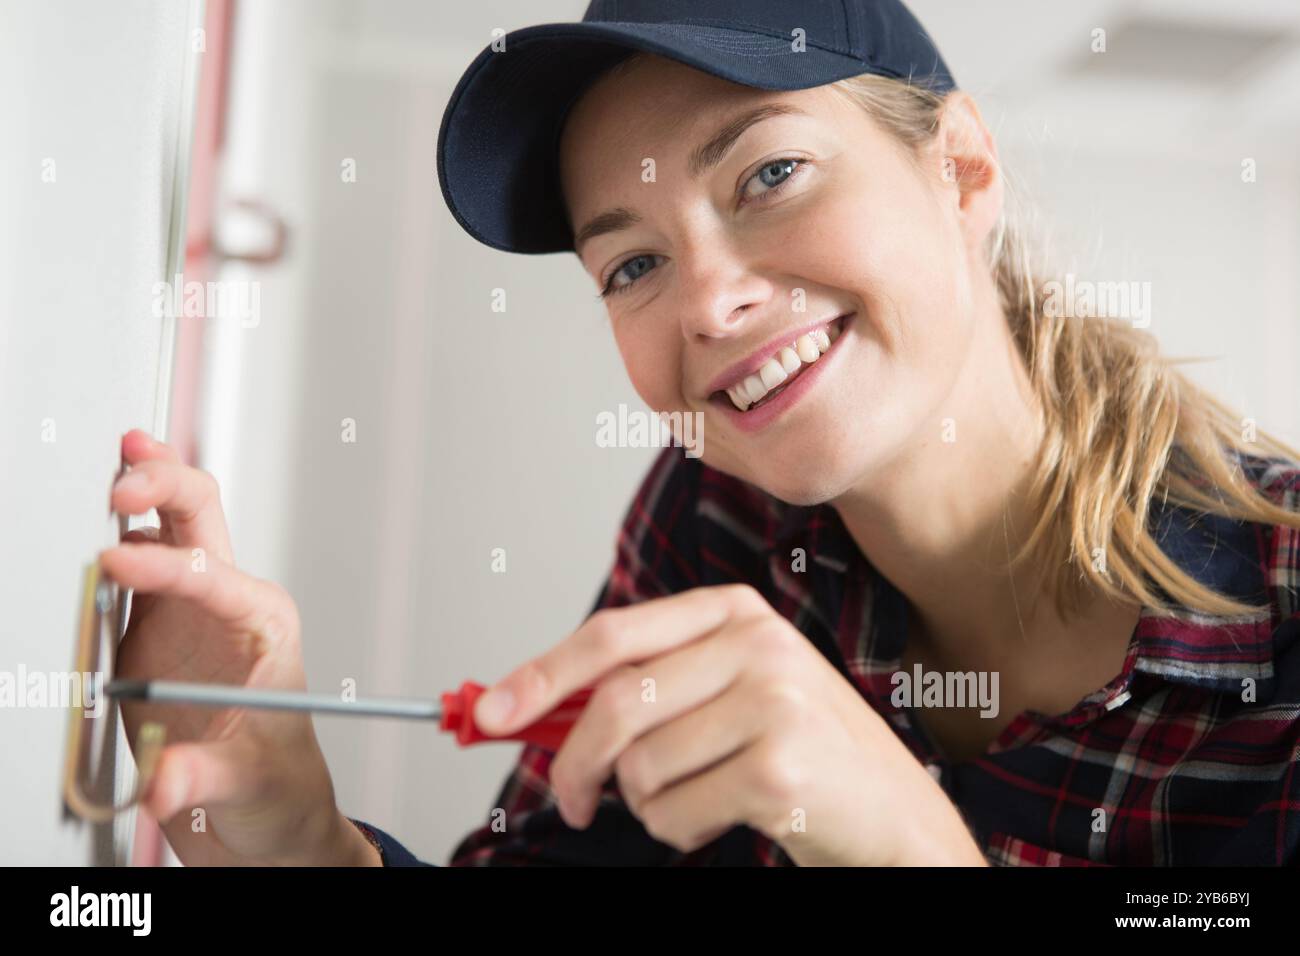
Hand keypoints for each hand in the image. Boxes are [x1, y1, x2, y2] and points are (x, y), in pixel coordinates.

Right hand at [99, 430, 375, 865]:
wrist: (265, 807)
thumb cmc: (276, 783)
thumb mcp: (247, 783)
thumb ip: (202, 777)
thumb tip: (162, 781)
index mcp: (262, 622)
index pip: (213, 577)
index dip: (164, 566)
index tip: (117, 565)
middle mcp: (226, 603)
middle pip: (199, 518)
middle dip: (164, 484)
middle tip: (122, 475)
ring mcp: (185, 609)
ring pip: (164, 525)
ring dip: (138, 488)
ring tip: (107, 461)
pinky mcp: (148, 628)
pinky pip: (128, 564)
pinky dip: (106, 531)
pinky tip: (85, 513)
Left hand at [473, 584, 986, 865]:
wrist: (894, 815)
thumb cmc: (800, 753)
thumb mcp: (727, 695)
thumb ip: (647, 688)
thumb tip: (532, 709)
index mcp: (735, 612)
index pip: (612, 634)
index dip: (541, 674)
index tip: (490, 711)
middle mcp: (756, 643)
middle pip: (614, 703)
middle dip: (575, 764)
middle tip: (573, 802)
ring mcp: (773, 700)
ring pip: (639, 766)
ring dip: (647, 804)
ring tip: (700, 797)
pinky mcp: (780, 764)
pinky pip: (672, 811)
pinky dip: (680, 829)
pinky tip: (729, 816)